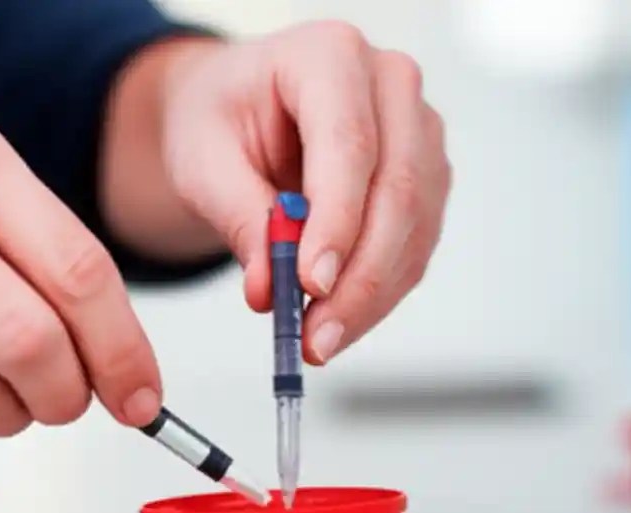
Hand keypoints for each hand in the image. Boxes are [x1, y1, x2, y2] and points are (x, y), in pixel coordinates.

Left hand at [160, 21, 451, 363]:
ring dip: (371, 296)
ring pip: (415, 227)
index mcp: (329, 54)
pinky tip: (341, 321)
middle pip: (398, 190)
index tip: (312, 285)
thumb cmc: (220, 119)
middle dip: (358, 278)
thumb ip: (238, 217)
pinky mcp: (427, 177)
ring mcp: (419, 130)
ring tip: (319, 341)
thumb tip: (268, 286)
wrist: (236, 113)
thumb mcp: (202, 160)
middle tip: (316, 337)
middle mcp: (390, 84)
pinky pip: (415, 246)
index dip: (337, 221)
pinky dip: (380, 293)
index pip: (349, 144)